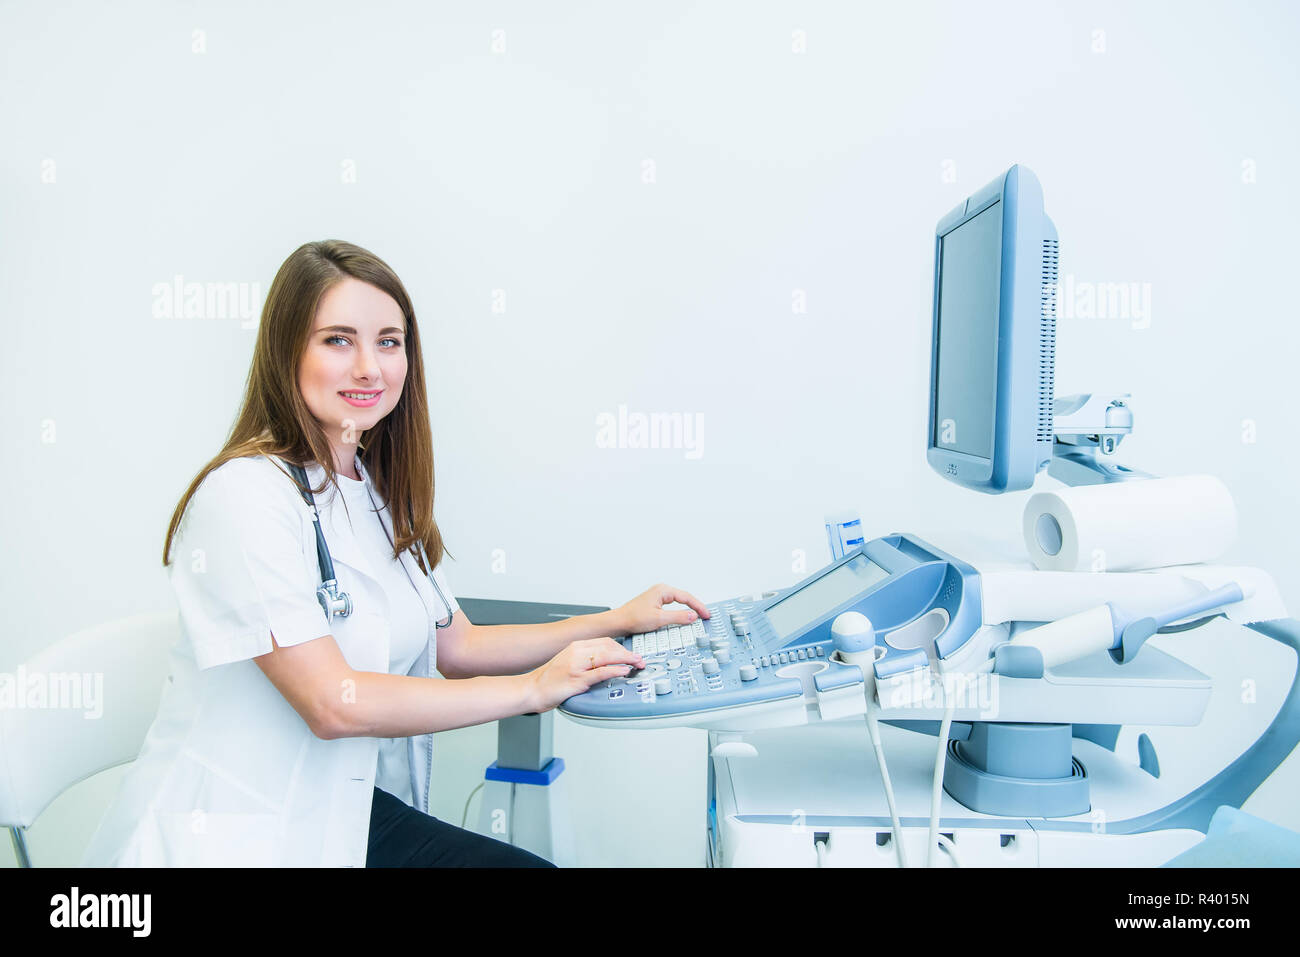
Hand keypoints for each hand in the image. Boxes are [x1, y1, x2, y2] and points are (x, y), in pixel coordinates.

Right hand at [524, 638, 644, 712]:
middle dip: (627, 653)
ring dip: (626, 660)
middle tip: (639, 660)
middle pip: (609, 647)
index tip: (631, 654)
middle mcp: (576, 652)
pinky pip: (600, 672)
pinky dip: (615, 670)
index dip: (622, 647)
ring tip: (637, 664)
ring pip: (607, 656)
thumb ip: (584, 659)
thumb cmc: (549, 680)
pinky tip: (624, 671)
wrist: (531, 690)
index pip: (605, 642)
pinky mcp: (576, 679)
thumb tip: (605, 662)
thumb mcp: (567, 662)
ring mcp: (576, 665)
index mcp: (575, 647)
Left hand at [613, 583, 710, 635]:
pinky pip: (673, 606)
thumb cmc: (633, 618)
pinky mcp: (656, 604)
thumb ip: (678, 617)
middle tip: (706, 616)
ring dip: (689, 609)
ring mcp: (658, 597)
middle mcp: (661, 591)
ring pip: (679, 602)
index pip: (687, 597)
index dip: (699, 606)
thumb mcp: (659, 619)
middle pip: (684, 598)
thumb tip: (693, 616)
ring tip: (699, 616)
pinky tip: (684, 617)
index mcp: (663, 590)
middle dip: (696, 606)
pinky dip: (681, 611)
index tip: (706, 615)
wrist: (619, 622)